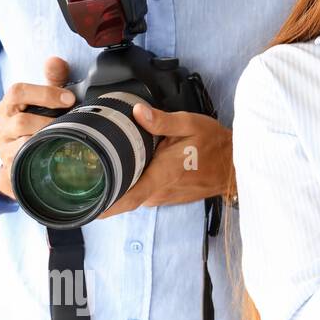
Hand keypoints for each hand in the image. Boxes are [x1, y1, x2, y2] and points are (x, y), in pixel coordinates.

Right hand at [0, 56, 73, 199]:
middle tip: (69, 122)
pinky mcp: (10, 164)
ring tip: (64, 136)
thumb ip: (53, 79)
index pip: (17, 91)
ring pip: (24, 142)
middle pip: (21, 120)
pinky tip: (56, 150)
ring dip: (47, 139)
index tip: (70, 98)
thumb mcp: (46, 98)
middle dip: (49, 121)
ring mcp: (4, 146)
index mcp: (9, 104)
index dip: (45, 93)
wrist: (25, 153)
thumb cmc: (38, 119)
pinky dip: (43, 153)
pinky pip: (26, 159)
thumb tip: (55, 60)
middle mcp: (2, 125)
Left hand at [97, 104, 232, 217]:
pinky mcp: (166, 197)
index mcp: (162, 174)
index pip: (129, 198)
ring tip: (119, 161)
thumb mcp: (191, 124)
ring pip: (133, 191)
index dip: (105, 206)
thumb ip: (162, 120)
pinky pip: (144, 191)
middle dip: (107, 182)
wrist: (234, 166)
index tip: (84, 208)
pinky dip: (138, 180)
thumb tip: (137, 111)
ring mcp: (162, 197)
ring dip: (125, 179)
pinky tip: (142, 166)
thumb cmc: (215, 145)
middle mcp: (159, 191)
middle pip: (123, 193)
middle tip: (91, 167)